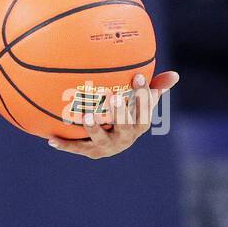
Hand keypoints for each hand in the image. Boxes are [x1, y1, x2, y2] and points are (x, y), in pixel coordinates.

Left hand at [47, 71, 179, 158]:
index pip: (144, 110)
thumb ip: (154, 89)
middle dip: (121, 113)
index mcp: (138, 126)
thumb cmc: (126, 116)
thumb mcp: (139, 104)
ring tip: (86, 115)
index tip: (137, 75)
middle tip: (115, 97)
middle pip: (125, 127)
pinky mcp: (90, 152)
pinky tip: (51, 139)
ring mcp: (107, 146)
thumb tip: (175, 74)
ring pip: (101, 139)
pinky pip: (76, 148)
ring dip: (94, 128)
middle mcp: (124, 138)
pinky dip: (65, 145)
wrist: (108, 145)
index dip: (143, 95)